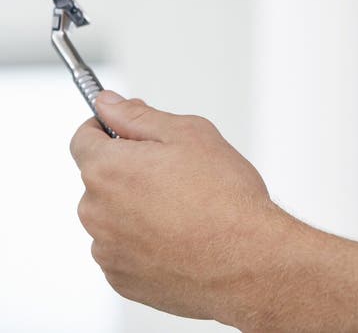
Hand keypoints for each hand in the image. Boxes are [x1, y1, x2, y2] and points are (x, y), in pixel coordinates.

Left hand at [70, 93, 280, 325]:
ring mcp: (108, 251)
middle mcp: (97, 213)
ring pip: (111, 215)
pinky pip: (123, 248)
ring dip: (134, 206)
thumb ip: (138, 116)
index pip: (83, 138)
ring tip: (181, 207)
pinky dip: (142, 240)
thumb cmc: (224, 197)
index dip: (105, 128)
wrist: (248, 260)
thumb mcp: (187, 133)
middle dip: (127, 168)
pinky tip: (178, 235)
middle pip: (99, 178)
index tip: (125, 131)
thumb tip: (108, 104)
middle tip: (172, 170)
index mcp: (108, 170)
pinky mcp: (122, 280)